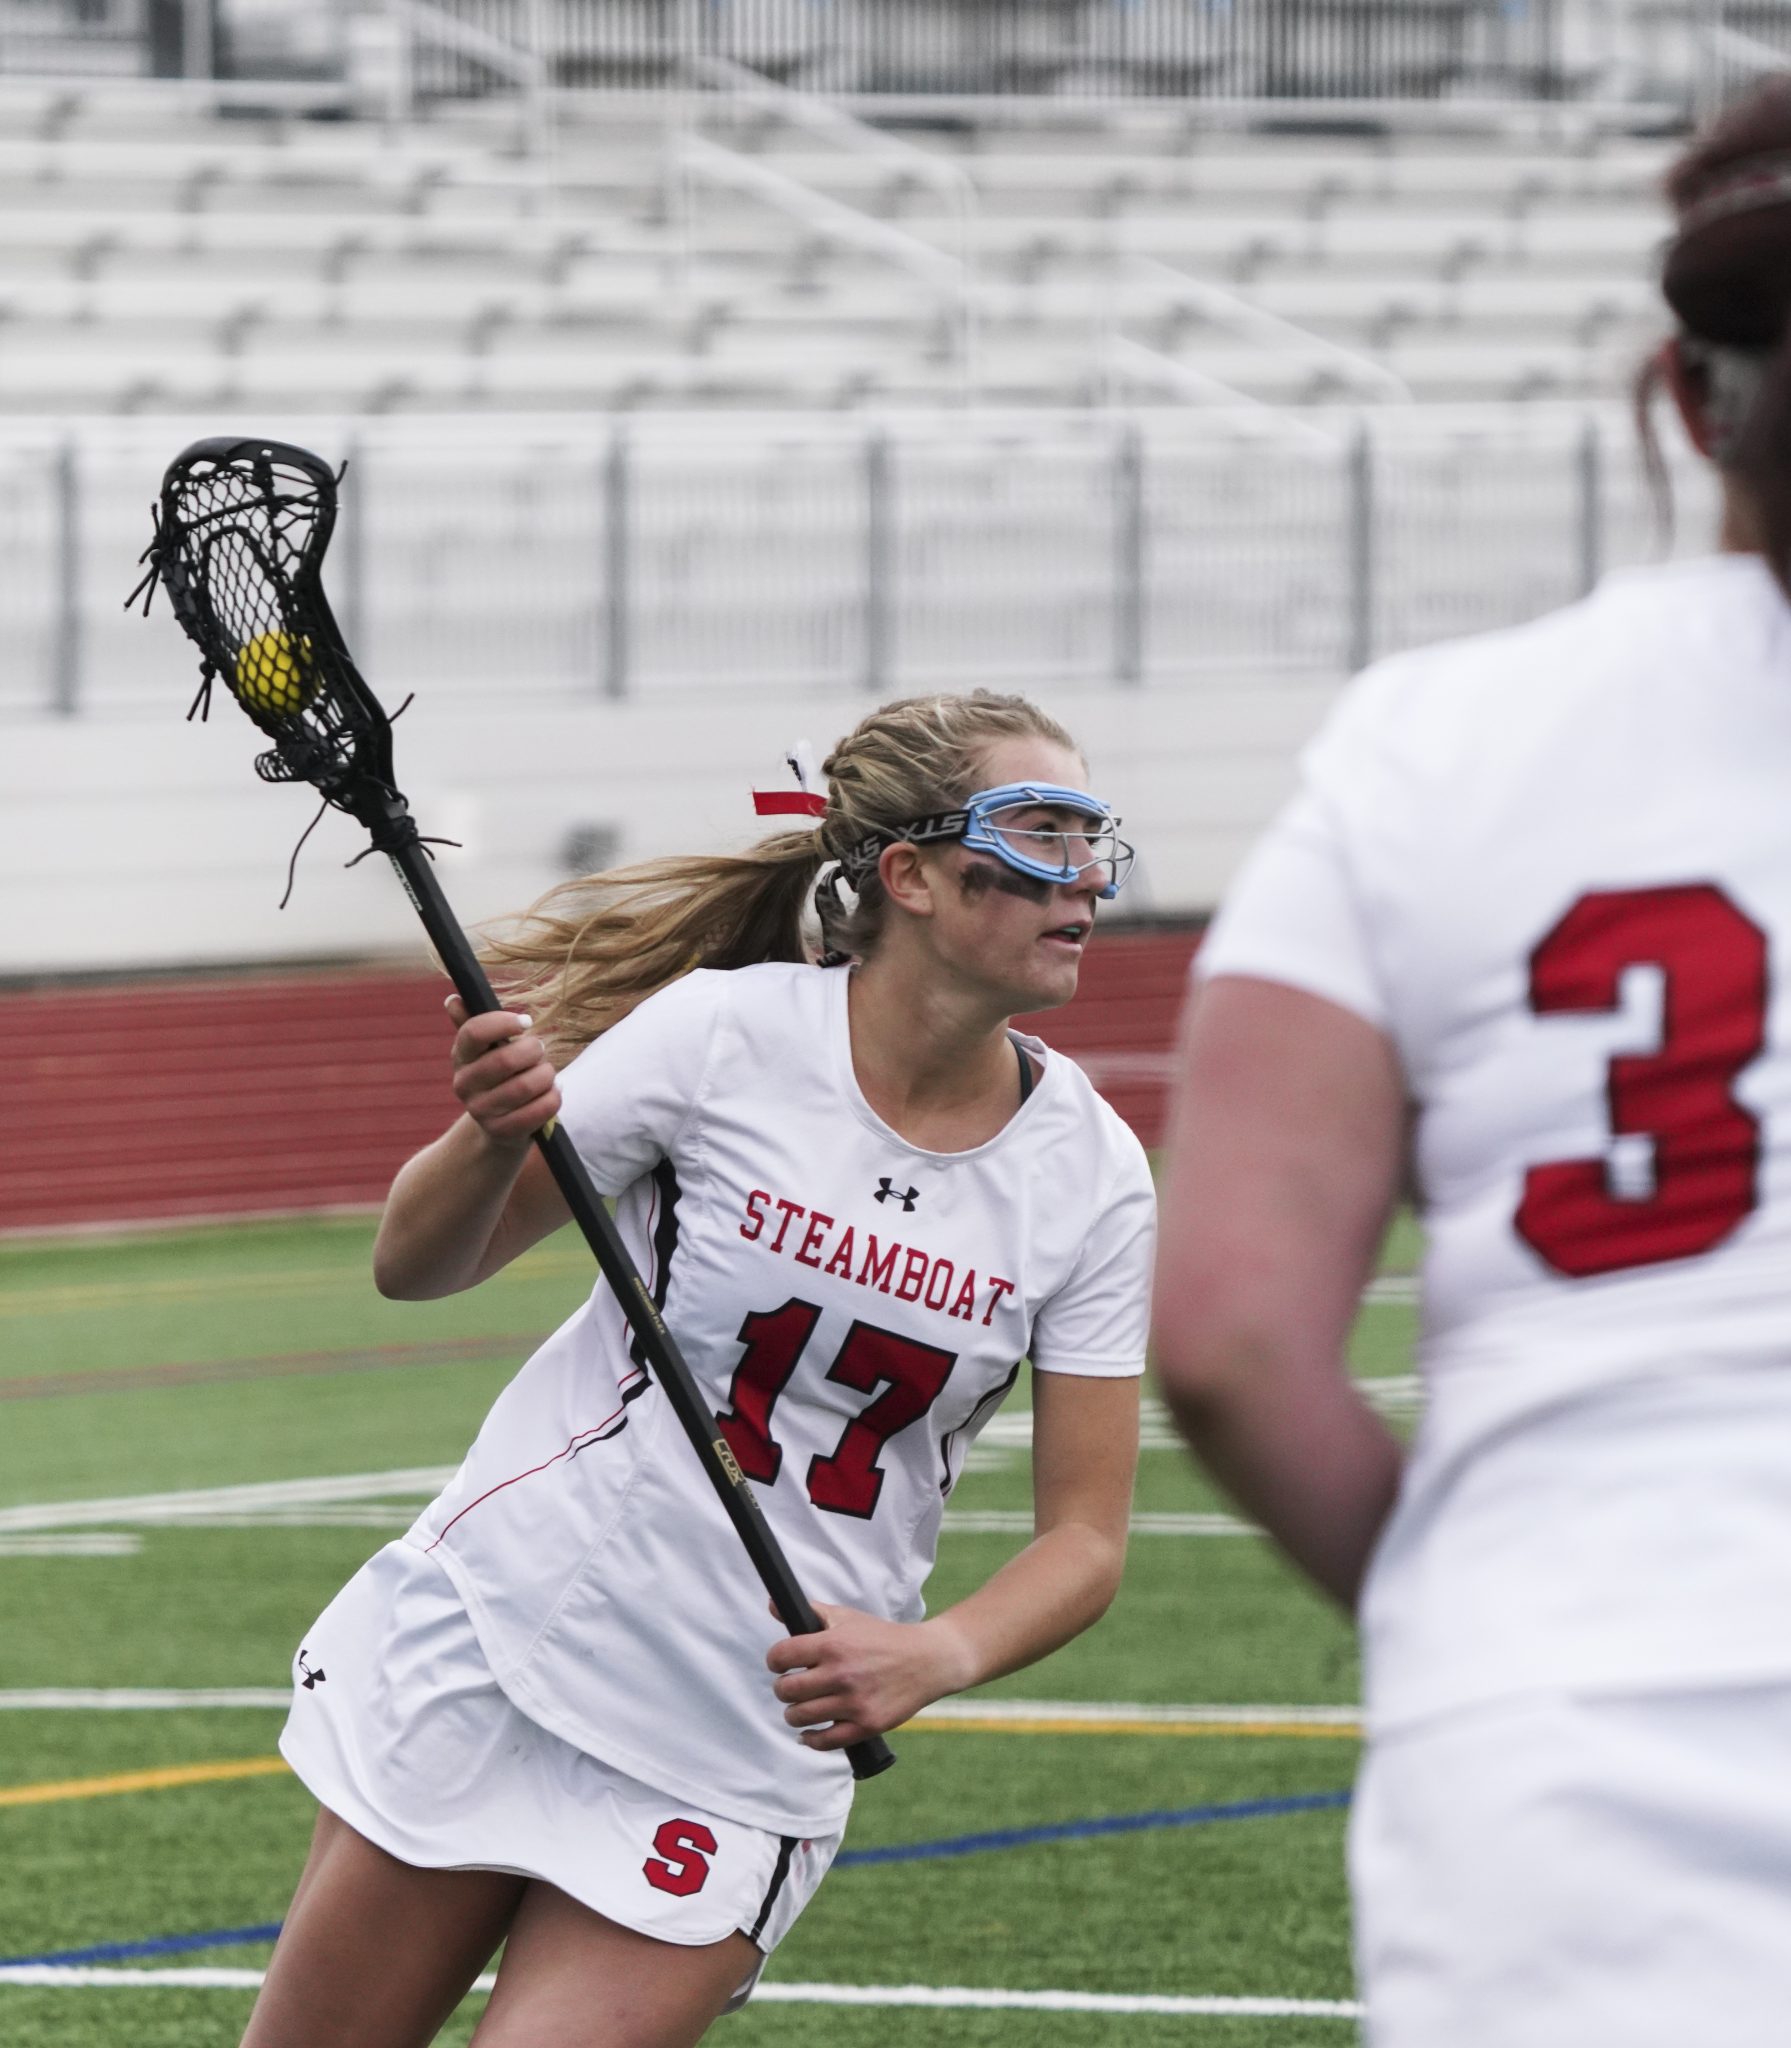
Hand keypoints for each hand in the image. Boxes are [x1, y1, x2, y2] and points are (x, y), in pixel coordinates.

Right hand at [446, 996, 560, 1147]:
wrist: (501, 1125)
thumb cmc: (501, 1075)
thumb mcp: (486, 1050)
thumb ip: (475, 1024)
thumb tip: (453, 1000)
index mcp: (461, 1056)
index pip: (474, 1032)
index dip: (503, 1022)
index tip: (526, 1022)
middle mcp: (464, 1084)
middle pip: (505, 1060)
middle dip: (534, 1050)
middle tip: (541, 1050)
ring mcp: (481, 1111)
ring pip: (527, 1085)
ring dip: (547, 1074)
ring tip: (547, 1073)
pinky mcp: (503, 1131)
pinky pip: (540, 1110)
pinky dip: (554, 1097)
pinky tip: (552, 1092)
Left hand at [766, 1602, 975, 1751]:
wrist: (927, 1660)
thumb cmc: (883, 1638)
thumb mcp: (848, 1618)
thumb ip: (811, 1612)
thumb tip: (772, 1604)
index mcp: (833, 1644)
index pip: (781, 1656)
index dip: (775, 1660)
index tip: (780, 1663)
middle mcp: (841, 1674)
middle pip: (786, 1689)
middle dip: (783, 1688)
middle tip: (791, 1686)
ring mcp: (854, 1702)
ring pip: (800, 1716)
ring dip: (794, 1713)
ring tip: (800, 1707)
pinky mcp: (866, 1725)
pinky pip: (825, 1741)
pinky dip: (811, 1739)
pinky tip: (808, 1733)